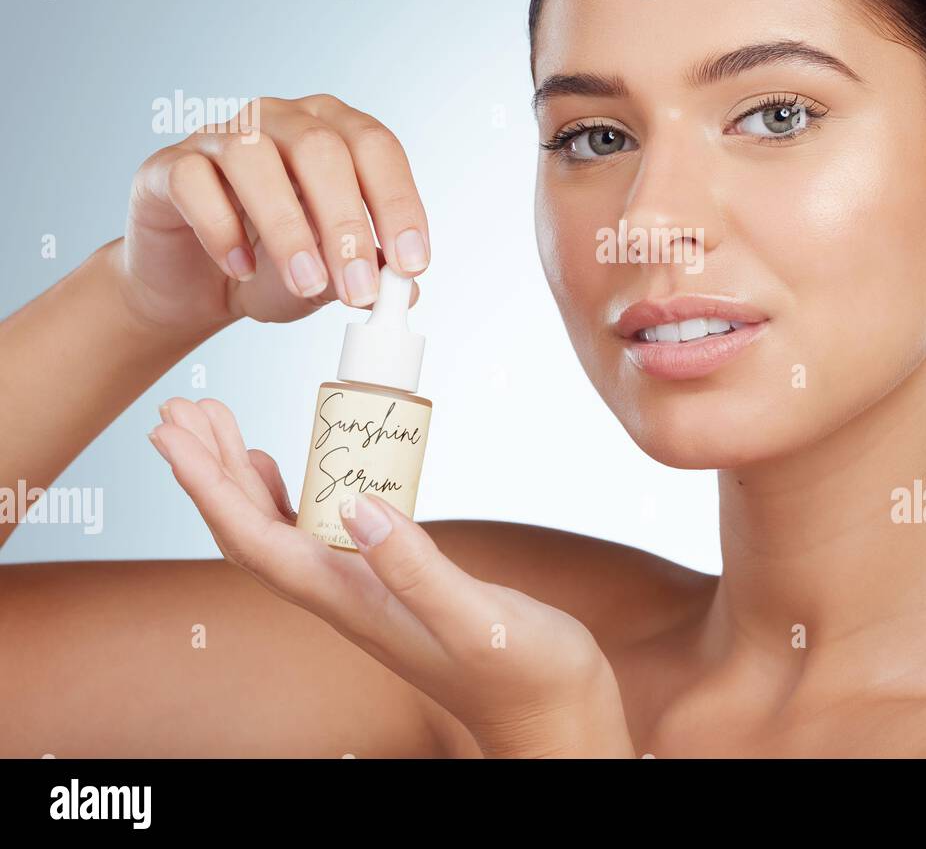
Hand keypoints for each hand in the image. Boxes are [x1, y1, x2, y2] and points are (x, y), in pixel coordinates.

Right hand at [119, 95, 430, 332]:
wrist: (194, 285)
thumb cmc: (272, 268)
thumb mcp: (330, 276)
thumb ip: (366, 273)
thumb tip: (405, 288)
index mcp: (334, 132)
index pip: (377, 148)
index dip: (399, 203)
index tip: (413, 264)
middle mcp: (281, 120)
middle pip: (320, 147)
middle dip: (346, 222)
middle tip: (359, 289)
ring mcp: (221, 136)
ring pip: (254, 155)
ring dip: (288, 228)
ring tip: (305, 283)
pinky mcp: (169, 166)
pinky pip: (193, 180)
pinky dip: (221, 228)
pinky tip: (241, 270)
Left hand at [148, 397, 635, 757]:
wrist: (549, 713)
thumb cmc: (524, 675)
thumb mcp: (479, 619)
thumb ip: (417, 568)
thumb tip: (355, 507)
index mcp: (353, 601)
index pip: (256, 542)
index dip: (209, 488)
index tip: (175, 437)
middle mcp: (344, 595)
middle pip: (251, 531)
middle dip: (209, 471)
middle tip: (179, 413)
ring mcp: (363, 588)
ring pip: (277, 529)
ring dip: (240, 478)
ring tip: (217, 427)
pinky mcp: (388, 581)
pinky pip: (318, 531)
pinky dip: (291, 494)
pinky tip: (288, 471)